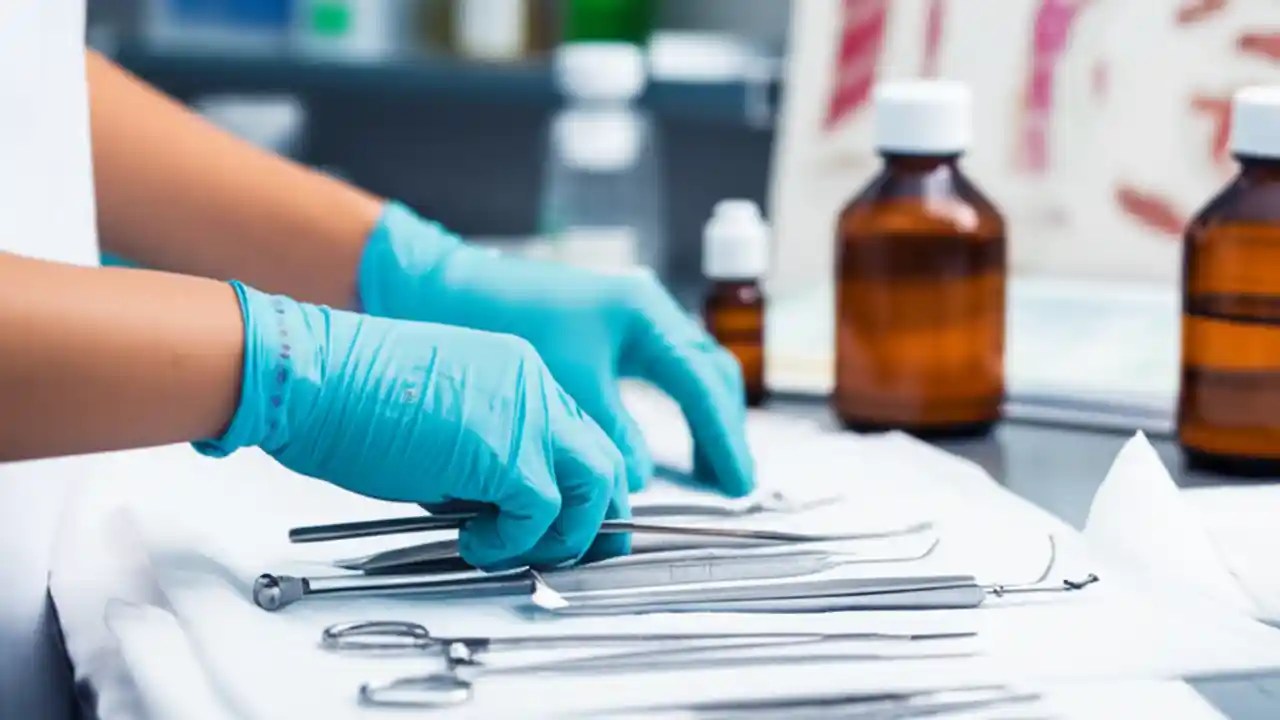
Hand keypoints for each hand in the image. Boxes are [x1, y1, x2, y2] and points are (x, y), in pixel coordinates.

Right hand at [195, 282, 629, 569]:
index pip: (579, 434)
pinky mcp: (507, 452)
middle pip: (604, 460)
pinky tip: (476, 543)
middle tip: (569, 551)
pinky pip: (542, 513)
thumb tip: (494, 509)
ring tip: (517, 549)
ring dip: (564, 532)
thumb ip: (480, 457)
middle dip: (595, 517)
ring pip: (594, 486)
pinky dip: (514, 542)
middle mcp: (533, 387)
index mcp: (517, 372)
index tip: (568, 522)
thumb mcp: (437, 422)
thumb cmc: (349, 397)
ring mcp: (525, 415)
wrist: (313, 375)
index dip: (580, 487)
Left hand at [359, 202, 754, 496]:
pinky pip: (665, 371)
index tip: (736, 483)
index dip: (722, 439)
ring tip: (711, 468)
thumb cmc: (500, 323)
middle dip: (724, 428)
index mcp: (643, 316)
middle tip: (732, 481)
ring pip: (691, 370)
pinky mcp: (609, 328)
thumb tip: (638, 480)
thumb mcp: (563, 386)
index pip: (703, 385)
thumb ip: (609, 433)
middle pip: (710, 372)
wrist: (446, 287)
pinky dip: (678, 407)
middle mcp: (646, 310)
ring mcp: (631, 316)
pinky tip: (668, 438)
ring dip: (705, 418)